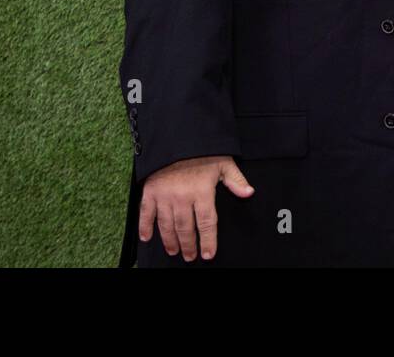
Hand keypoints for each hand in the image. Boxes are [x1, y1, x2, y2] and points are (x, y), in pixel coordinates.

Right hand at [138, 155, 253, 260]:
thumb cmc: (202, 151)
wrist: (176, 136)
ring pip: (166, 225)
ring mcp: (164, 195)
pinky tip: (146, 238)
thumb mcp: (223, 162)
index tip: (208, 254)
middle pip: (185, 228)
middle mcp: (182, 196)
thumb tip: (249, 193)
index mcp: (202, 191)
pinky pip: (145, 213)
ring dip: (170, 241)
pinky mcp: (150, 191)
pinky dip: (144, 227)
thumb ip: (236, 180)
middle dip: (188, 245)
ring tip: (174, 251)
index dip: (208, 241)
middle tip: (189, 256)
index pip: (206, 223)